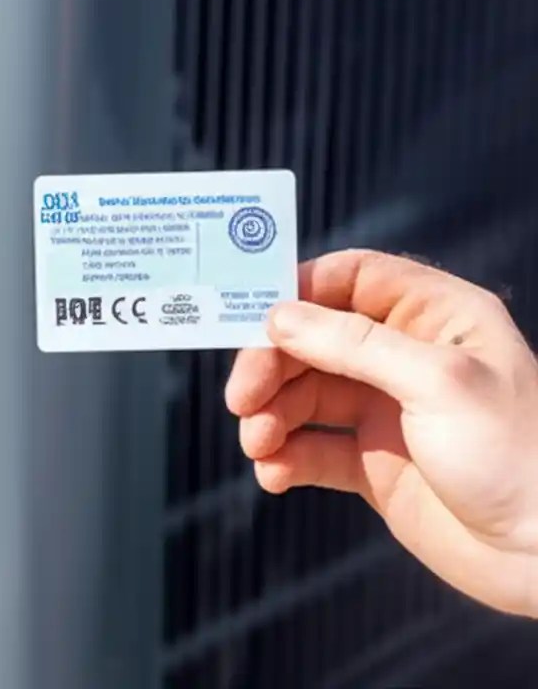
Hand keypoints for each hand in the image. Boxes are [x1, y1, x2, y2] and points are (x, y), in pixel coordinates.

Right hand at [225, 249, 537, 617]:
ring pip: (302, 394)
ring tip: (259, 444)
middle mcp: (405, 357)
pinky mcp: (372, 464)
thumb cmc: (517, 455)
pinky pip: (309, 449)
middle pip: (312, 338)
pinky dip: (283, 457)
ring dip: (269, 415)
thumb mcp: (436, 382)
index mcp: (436, 317)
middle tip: (242, 398)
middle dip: (270, 365)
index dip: (297, 291)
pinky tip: (275, 474)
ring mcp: (386, 411)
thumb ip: (353, 344)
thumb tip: (279, 316)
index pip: (351, 278)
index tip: (249, 318)